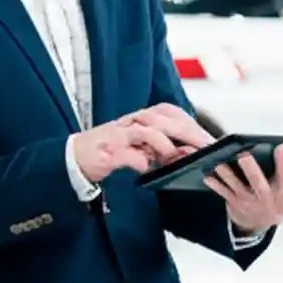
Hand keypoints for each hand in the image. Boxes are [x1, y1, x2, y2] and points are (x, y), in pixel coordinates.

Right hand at [73, 103, 212, 182]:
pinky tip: (147, 168)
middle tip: (204, 148)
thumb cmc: (107, 152)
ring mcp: (119, 135)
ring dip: (166, 145)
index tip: (209, 140)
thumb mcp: (138, 146)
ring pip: (148, 131)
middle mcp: (131, 122)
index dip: (191, 125)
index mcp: (140, 119)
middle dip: (187, 133)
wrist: (73, 158)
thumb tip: (184, 154)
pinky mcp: (108, 151)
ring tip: (178, 158)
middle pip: (164, 119)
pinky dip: (140, 160)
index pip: (171, 114)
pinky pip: (128, 153)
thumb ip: (159, 149)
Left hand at [203, 143, 282, 231]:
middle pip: (266, 182)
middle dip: (257, 169)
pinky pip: (223, 192)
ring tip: (222, 161)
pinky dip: (215, 184)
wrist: (261, 223)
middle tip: (250, 152)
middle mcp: (274, 196)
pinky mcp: (235, 202)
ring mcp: (253, 201)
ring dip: (230, 175)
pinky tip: (207, 174)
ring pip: (240, 186)